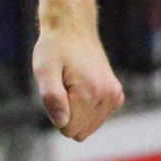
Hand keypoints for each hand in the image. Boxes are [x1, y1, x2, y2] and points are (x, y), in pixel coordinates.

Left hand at [32, 23, 123, 140]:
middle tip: (62, 87)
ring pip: (88, 127)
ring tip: (71, 85)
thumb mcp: (44, 70)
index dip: (56, 112)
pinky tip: (81, 86)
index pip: (68, 129)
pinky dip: (86, 108)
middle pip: (79, 131)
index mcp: (90, 92)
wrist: (73, 29)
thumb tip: (62, 124)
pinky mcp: (116, 95)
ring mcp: (115, 96)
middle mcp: (108, 96)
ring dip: (76, 111)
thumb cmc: (54, 49)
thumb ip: (51, 97)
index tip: (56, 89)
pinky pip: (97, 119)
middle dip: (66, 114)